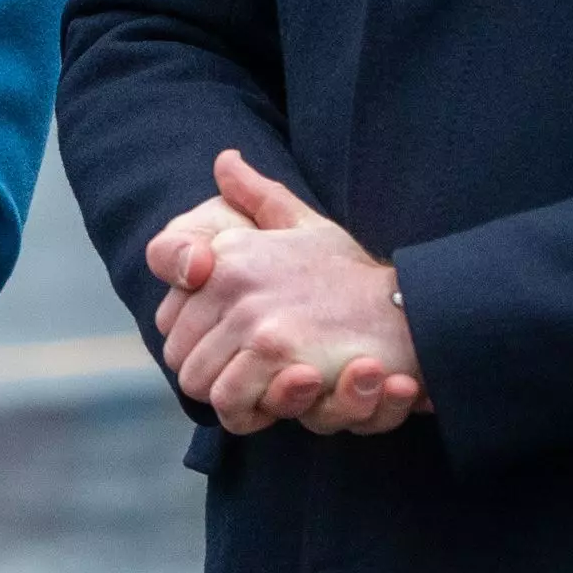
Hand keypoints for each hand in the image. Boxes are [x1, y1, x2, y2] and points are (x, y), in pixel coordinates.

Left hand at [152, 151, 422, 437]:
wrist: (404, 306)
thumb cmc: (350, 275)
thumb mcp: (303, 225)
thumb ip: (258, 197)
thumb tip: (224, 160)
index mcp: (228, 253)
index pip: (169, 319)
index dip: (194, 343)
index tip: (226, 352)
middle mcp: (230, 278)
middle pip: (178, 355)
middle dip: (209, 374)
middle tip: (249, 379)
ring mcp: (250, 313)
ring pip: (198, 382)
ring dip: (228, 397)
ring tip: (263, 391)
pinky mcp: (274, 350)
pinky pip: (228, 400)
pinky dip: (247, 412)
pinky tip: (275, 401)